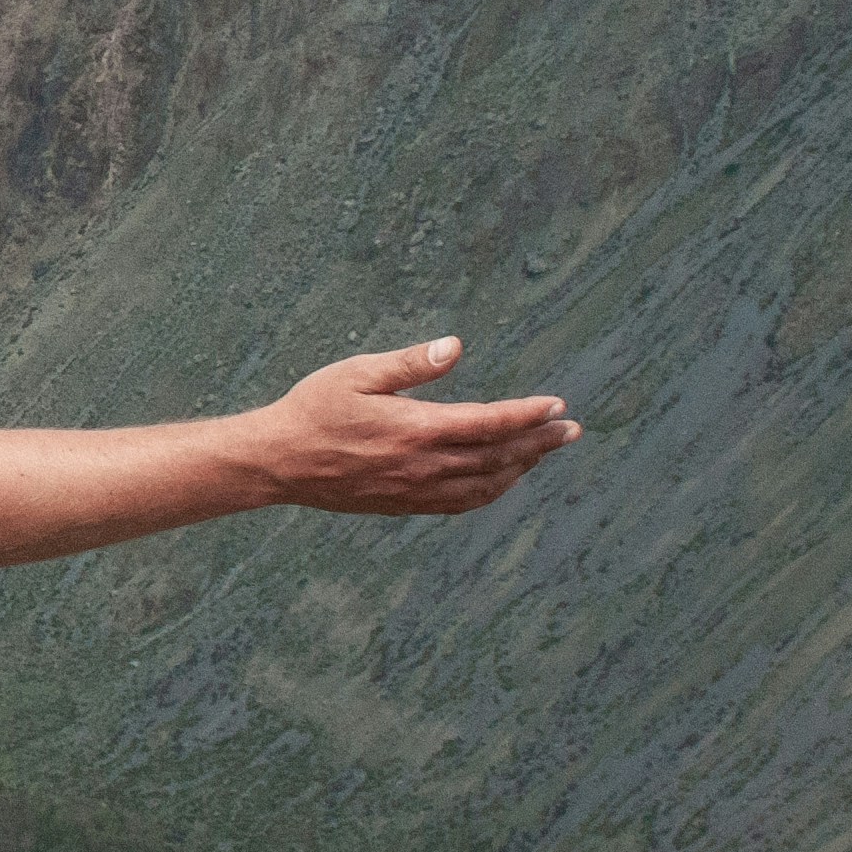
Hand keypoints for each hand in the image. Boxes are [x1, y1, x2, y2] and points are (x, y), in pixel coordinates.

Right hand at [249, 337, 576, 515]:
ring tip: (545, 451)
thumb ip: (410, 363)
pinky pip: (463, 503)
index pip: (490, 423)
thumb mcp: (357, 373)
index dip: (528, 415)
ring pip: (486, 484)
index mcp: (415, 428)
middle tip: (571, 430)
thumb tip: (455, 347)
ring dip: (522, 468)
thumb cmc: (314, 409)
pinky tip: (503, 480)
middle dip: (540, 442)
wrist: (279, 462)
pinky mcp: (406, 504)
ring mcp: (416, 489)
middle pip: (499, 456)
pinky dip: (492, 491)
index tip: (556, 405)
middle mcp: (423, 464)